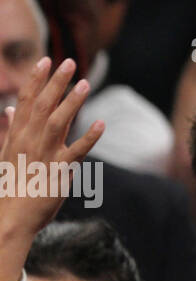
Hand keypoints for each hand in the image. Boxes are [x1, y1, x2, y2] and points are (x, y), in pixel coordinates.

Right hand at [0, 58, 103, 267]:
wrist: (9, 219)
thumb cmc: (9, 186)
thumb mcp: (4, 154)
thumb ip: (9, 130)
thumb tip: (9, 109)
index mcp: (16, 137)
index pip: (25, 102)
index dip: (35, 80)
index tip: (45, 60)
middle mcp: (28, 142)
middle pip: (42, 106)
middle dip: (55, 83)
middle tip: (70, 62)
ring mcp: (44, 156)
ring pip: (57, 123)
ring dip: (71, 103)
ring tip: (85, 83)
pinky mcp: (59, 172)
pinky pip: (76, 152)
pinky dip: (88, 138)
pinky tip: (101, 124)